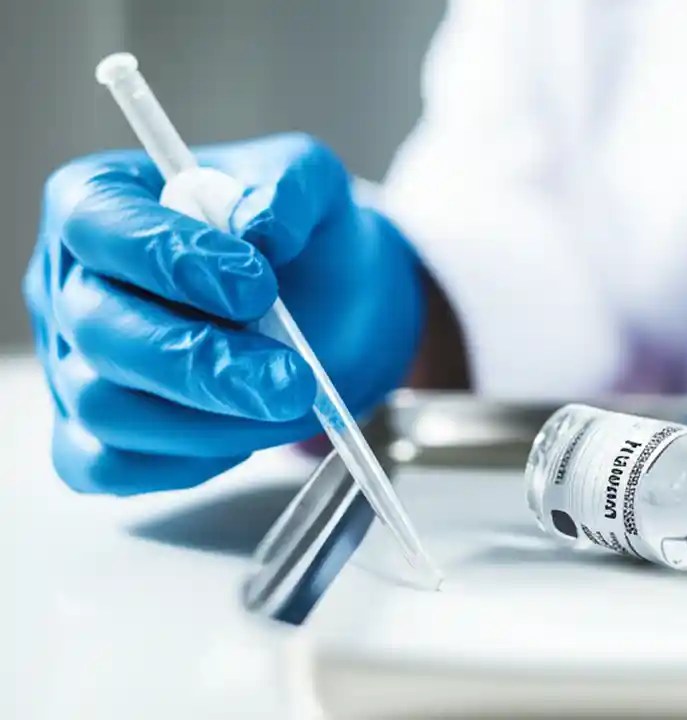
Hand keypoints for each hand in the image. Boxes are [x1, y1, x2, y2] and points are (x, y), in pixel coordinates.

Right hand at [23, 133, 424, 493]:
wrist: (328, 305)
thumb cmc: (302, 237)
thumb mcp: (313, 186)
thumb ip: (289, 189)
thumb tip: (259, 227)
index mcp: (99, 200)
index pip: (99, 224)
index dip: (171, 258)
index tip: (258, 285)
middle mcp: (68, 281)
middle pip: (100, 329)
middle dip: (204, 362)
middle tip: (292, 379)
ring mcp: (72, 363)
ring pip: (106, 407)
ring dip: (210, 418)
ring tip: (290, 400)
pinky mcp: (91, 434)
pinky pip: (111, 467)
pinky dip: (185, 460)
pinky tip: (246, 431)